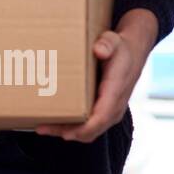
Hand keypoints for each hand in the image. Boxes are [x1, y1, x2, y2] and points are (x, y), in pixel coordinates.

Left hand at [34, 14, 153, 141]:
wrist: (132, 54)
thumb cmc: (119, 48)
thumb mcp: (114, 41)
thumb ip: (107, 44)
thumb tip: (99, 50)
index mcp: (116, 91)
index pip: (101, 117)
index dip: (83, 128)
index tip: (65, 133)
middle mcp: (115, 106)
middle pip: (91, 129)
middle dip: (66, 132)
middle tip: (41, 128)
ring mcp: (110, 111)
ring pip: (89, 130)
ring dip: (66, 131)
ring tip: (42, 127)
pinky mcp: (104, 111)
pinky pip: (89, 125)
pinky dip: (72, 127)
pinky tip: (54, 123)